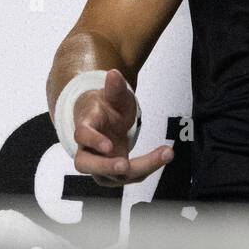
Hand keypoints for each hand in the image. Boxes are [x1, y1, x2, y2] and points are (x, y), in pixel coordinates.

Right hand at [71, 68, 173, 187]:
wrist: (102, 121)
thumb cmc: (105, 108)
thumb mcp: (113, 95)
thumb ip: (114, 88)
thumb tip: (114, 73)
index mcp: (85, 127)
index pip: (82, 136)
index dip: (94, 141)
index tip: (109, 145)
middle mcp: (87, 150)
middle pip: (86, 164)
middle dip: (106, 167)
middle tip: (125, 167)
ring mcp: (98, 165)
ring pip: (112, 175)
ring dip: (140, 168)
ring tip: (165, 154)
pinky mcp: (114, 173)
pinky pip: (130, 175)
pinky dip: (148, 167)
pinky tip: (164, 155)